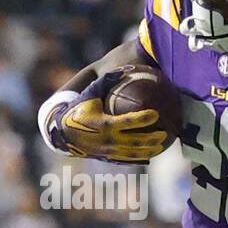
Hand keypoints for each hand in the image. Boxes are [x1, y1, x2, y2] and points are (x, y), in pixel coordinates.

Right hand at [46, 70, 168, 163]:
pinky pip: (126, 159)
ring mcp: (108, 150)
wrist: (62, 133)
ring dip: (148, 150)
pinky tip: (150, 153)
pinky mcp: (107, 158)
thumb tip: (125, 69)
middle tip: (165, 133)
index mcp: (104, 124)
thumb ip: (107, 82)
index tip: (156, 114)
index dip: (143, 118)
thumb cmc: (78, 110)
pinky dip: (139, 157)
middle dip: (151, 138)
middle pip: (135, 141)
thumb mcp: (90, 94)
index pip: (128, 121)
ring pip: (133, 153)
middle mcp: (108, 139)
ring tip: (161, 146)